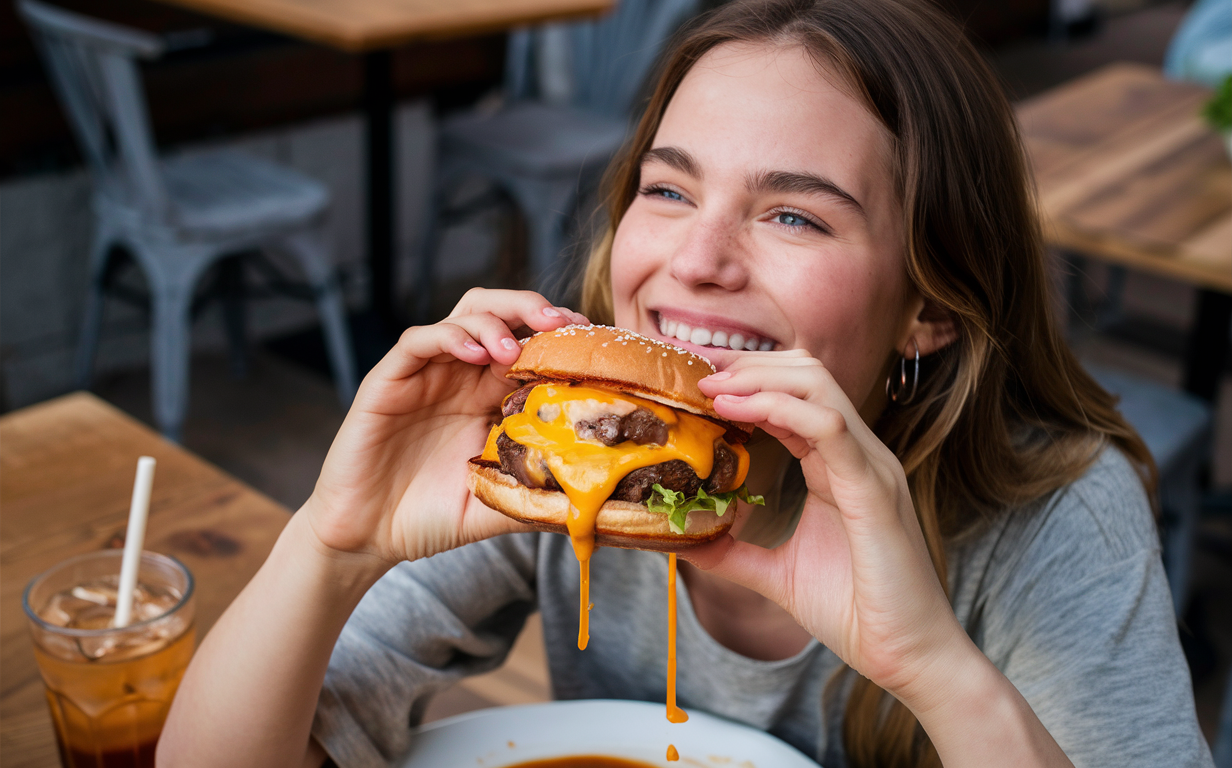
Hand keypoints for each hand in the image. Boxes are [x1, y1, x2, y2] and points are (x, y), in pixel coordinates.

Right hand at [304, 289, 586, 565]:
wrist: (368, 538)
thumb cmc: (431, 518)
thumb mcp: (498, 506)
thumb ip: (542, 498)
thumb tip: (600, 504)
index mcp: (489, 396)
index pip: (530, 345)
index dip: (560, 336)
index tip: (591, 340)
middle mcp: (460, 376)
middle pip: (500, 313)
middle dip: (533, 309)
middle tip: (562, 324)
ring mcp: (425, 374)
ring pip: (463, 316)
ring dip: (495, 321)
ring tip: (513, 348)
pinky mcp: (388, 380)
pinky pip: (418, 340)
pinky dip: (449, 336)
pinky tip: (473, 352)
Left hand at [690, 350, 968, 710]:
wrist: (907, 657)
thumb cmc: (856, 612)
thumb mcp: (777, 573)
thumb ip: (734, 551)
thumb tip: (684, 542)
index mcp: (840, 465)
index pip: (795, 396)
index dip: (746, 379)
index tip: (696, 381)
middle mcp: (858, 454)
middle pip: (806, 374)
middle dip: (748, 365)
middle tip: (697, 374)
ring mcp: (871, 466)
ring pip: (818, 386)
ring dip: (758, 378)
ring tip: (712, 389)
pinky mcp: (874, 489)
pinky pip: (829, 427)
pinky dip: (780, 408)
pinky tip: (739, 411)